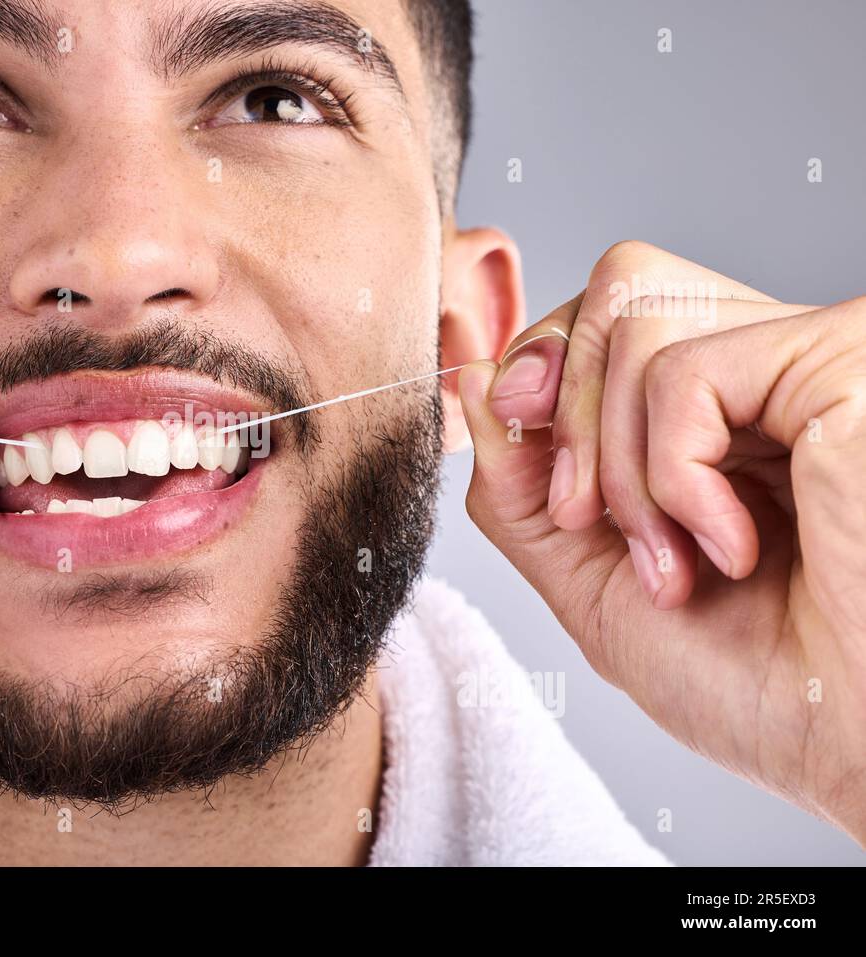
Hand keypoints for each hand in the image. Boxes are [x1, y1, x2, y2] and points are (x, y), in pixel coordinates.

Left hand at [458, 241, 865, 844]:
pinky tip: (731, 543)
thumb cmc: (756, 689)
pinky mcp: (837, 359)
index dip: (540, 373)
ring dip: (620, 468)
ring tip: (684, 560)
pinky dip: (670, 472)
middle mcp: (766, 371)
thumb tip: (472, 379)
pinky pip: (681, 368)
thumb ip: (521, 485)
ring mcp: (803, 359)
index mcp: (719, 414)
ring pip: (632, 318)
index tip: (536, 457)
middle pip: (612, 290)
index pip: (601, 318)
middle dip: (569, 421)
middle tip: (597, 525)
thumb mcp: (593, 582)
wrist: (853, 745)